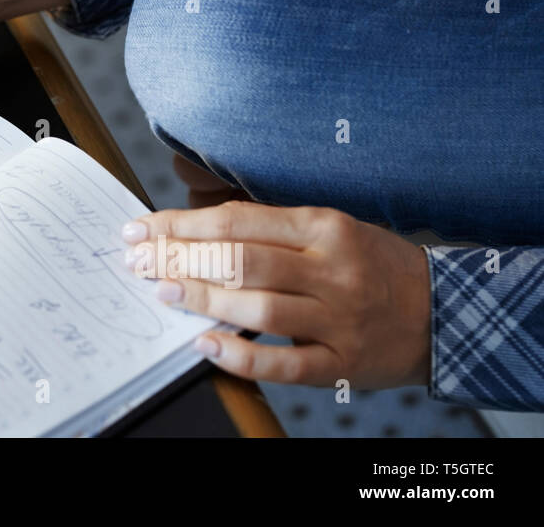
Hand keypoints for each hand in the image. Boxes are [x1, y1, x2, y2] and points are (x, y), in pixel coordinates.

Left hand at [123, 201, 431, 389]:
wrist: (444, 312)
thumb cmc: (372, 264)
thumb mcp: (329, 229)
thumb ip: (270, 230)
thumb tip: (193, 233)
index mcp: (324, 226)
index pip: (236, 221)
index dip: (181, 225)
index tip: (142, 229)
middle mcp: (331, 269)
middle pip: (240, 261)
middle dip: (179, 260)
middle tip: (138, 261)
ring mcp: (338, 318)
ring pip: (258, 307)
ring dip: (202, 301)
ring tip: (164, 293)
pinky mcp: (343, 362)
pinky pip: (284, 362)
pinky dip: (241, 356)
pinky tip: (206, 345)